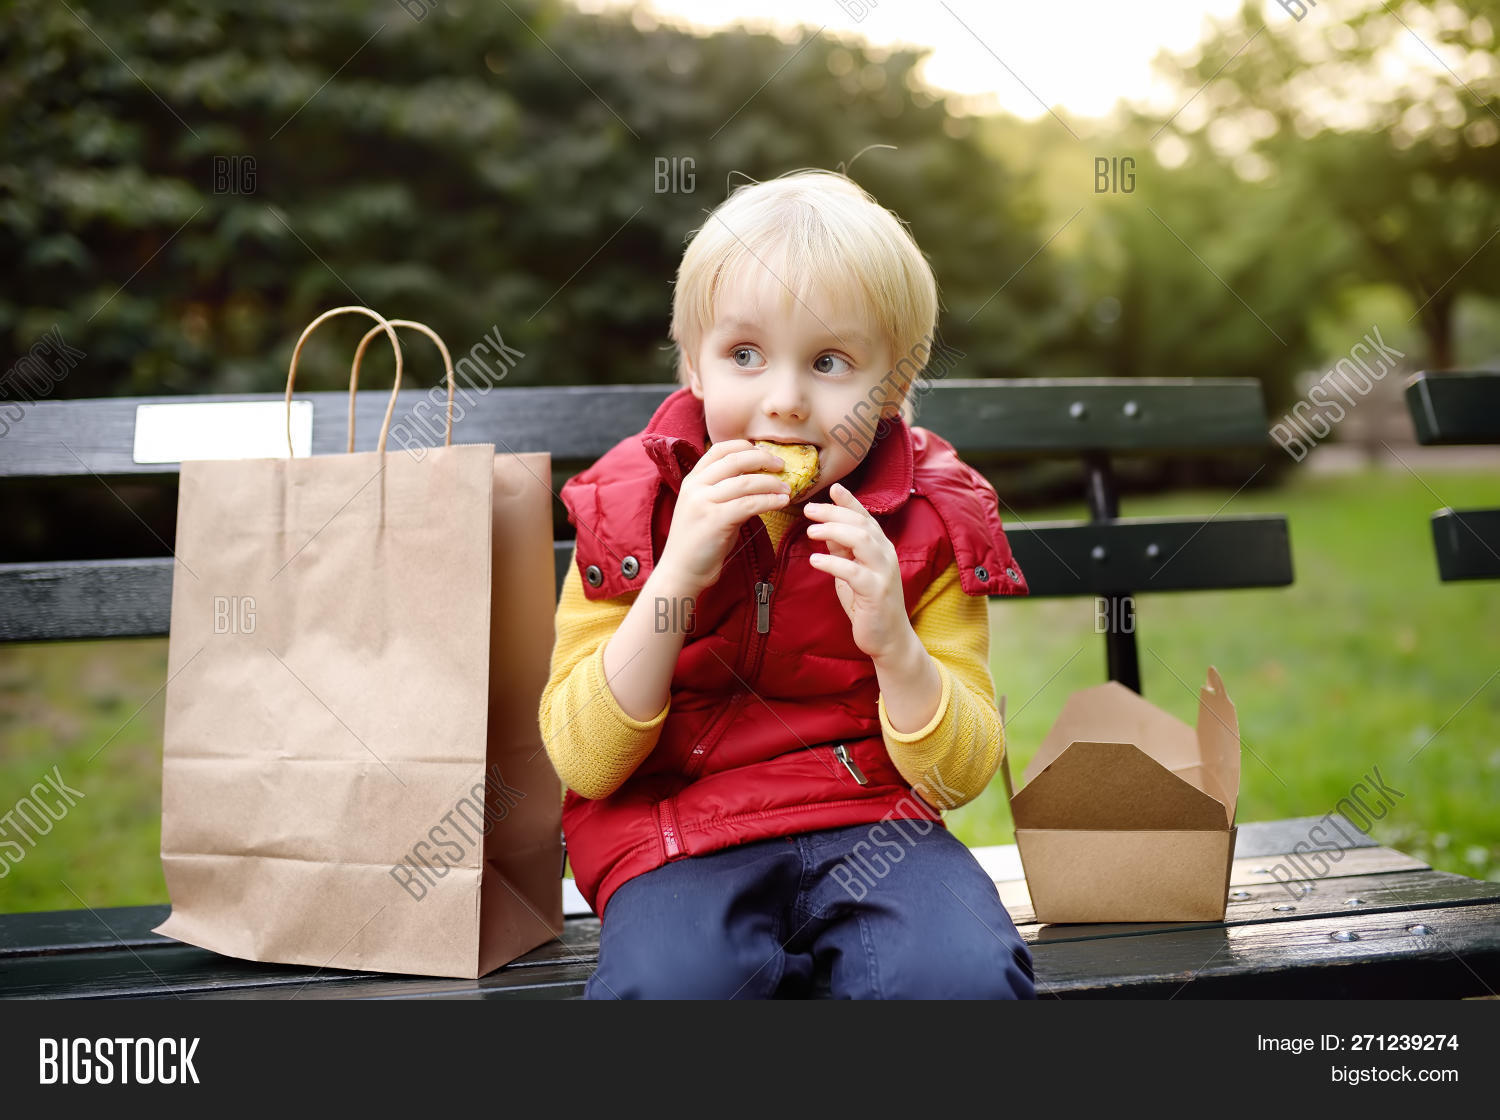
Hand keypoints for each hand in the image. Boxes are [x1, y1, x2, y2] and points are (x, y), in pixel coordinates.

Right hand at [657, 439, 790, 595]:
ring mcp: (703, 502)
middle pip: (735, 460)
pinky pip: (750, 504)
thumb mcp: (707, 508)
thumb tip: (758, 478)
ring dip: (771, 483)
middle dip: (763, 459)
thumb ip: (725, 491)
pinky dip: (770, 501)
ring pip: (746, 482)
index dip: (745, 446)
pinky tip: (781, 502)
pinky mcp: (715, 520)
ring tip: (786, 489)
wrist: (681, 571)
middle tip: (781, 466)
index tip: (764, 453)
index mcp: (692, 480)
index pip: (719, 449)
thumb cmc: (699, 541)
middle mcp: (696, 486)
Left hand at [804, 481, 913, 661]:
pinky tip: (815, 560)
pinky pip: (853, 572)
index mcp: (880, 547)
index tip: (832, 487)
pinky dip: (832, 563)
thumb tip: (826, 527)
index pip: (865, 516)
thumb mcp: (852, 570)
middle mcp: (885, 555)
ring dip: (834, 531)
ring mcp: (883, 572)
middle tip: (809, 510)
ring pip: (861, 540)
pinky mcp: (876, 592)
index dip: (849, 501)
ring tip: (810, 531)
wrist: (888, 637)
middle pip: (860, 523)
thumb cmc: (868, 603)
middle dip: (833, 513)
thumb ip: (843, 549)